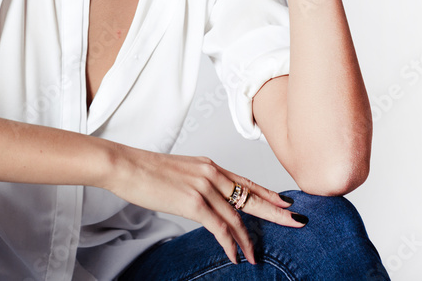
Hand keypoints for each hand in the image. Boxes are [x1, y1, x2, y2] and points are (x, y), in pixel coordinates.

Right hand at [102, 145, 305, 264]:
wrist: (126, 166)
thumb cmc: (147, 170)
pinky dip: (230, 243)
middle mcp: (212, 173)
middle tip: (296, 223)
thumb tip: (207, 199)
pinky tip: (235, 255)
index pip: (247, 182)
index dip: (268, 194)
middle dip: (275, 213)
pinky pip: (219, 228)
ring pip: (236, 217)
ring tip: (255, 255)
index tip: (286, 203)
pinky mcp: (193, 203)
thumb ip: (199, 182)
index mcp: (210, 165)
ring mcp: (204, 187)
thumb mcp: (181, 170)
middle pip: (251, 197)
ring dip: (247, 239)